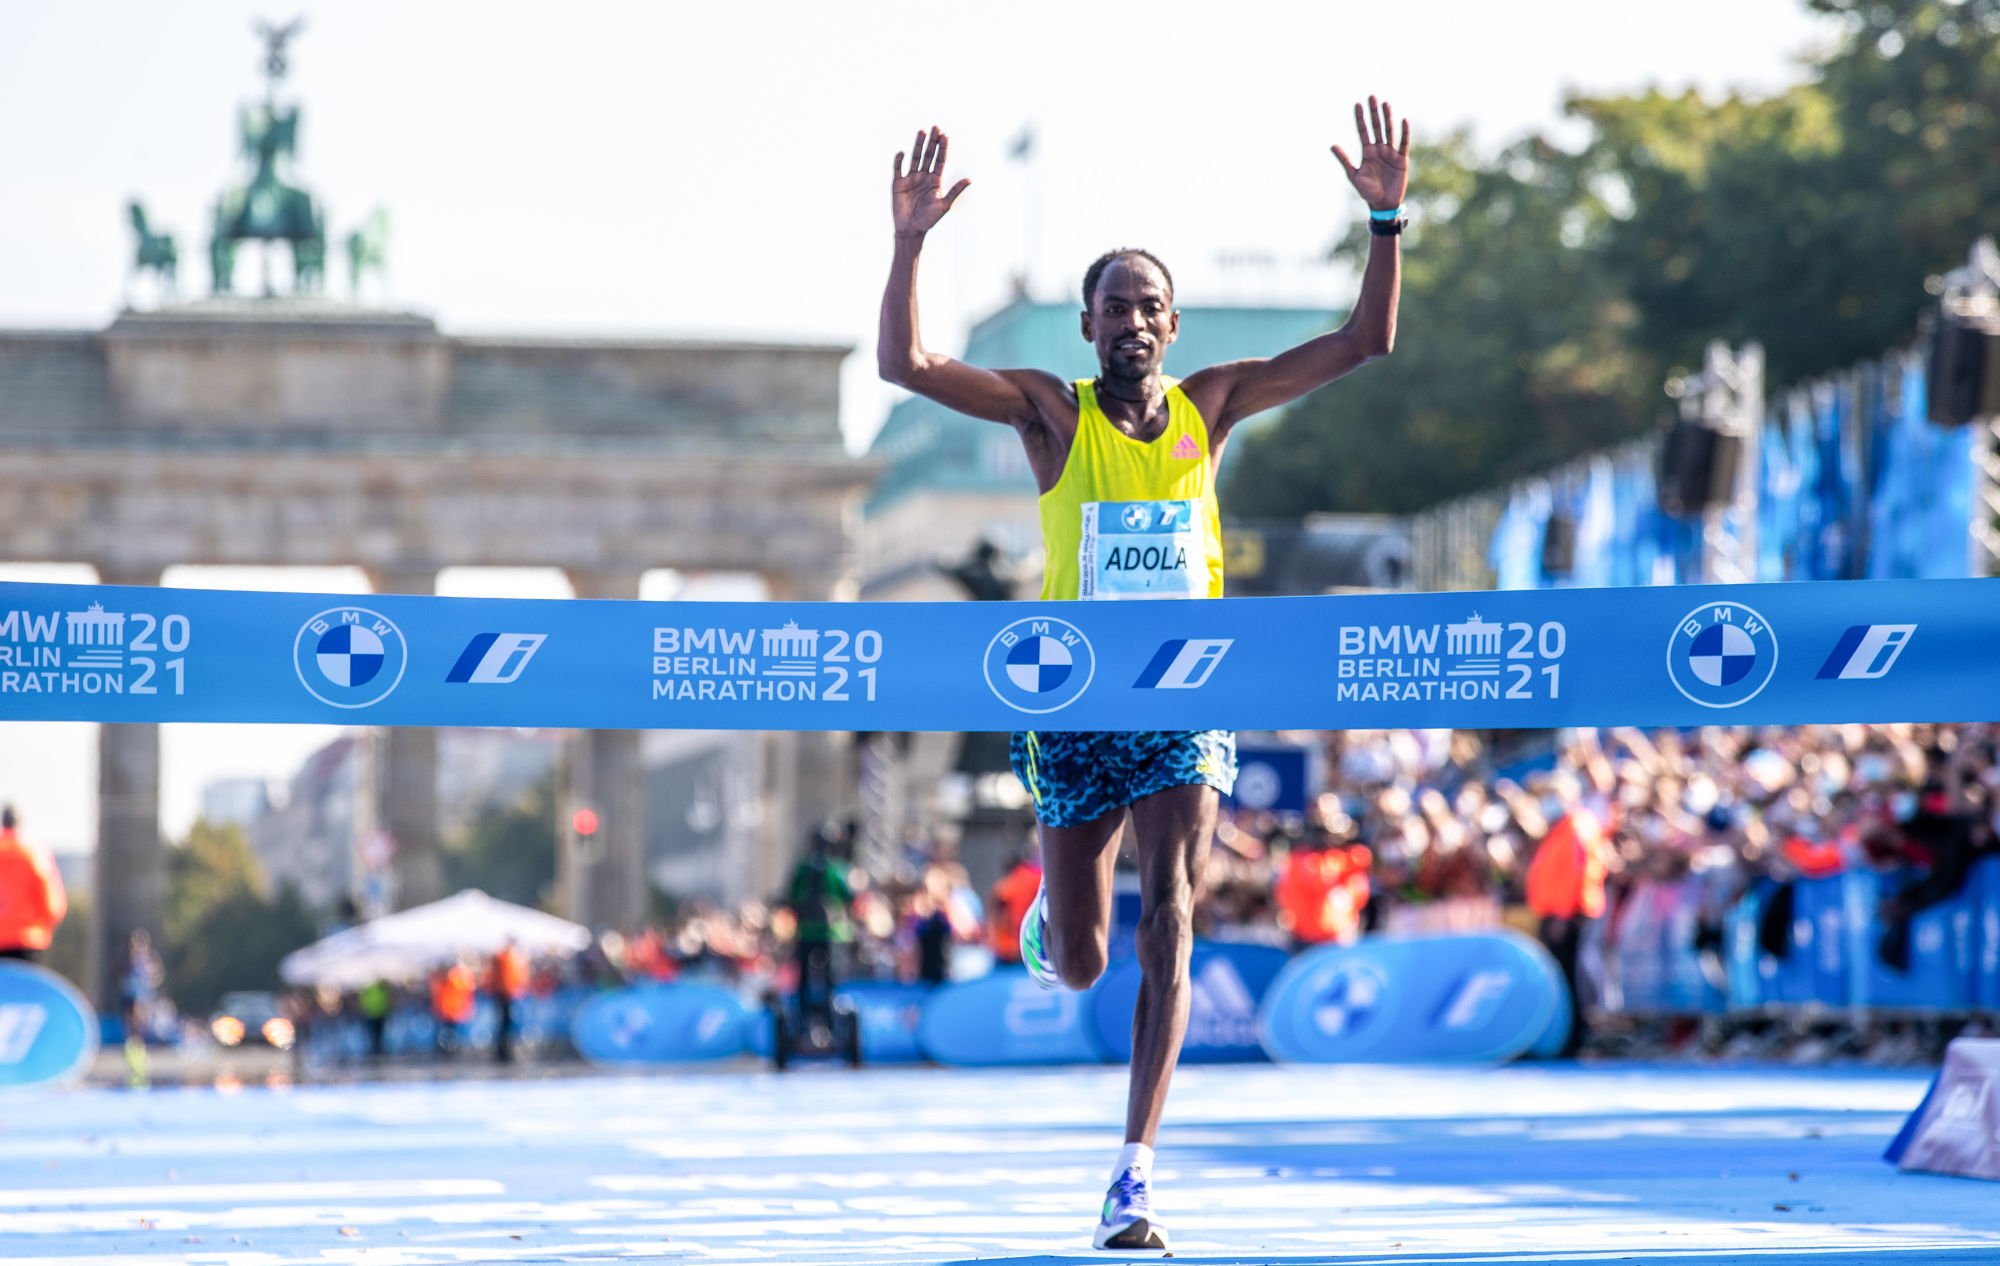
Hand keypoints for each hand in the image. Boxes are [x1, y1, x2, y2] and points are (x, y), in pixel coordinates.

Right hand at [891, 126, 969, 237]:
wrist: (911, 230)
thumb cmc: (929, 220)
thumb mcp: (944, 205)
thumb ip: (955, 191)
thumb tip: (970, 180)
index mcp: (935, 181)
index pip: (939, 160)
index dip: (942, 148)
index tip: (945, 135)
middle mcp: (923, 176)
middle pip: (928, 155)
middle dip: (932, 142)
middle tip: (935, 127)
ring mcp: (910, 179)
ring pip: (915, 158)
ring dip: (918, 145)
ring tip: (922, 131)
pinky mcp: (898, 184)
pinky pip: (898, 169)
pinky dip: (899, 161)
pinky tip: (902, 153)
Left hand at [1332, 96, 1409, 212]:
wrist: (1382, 204)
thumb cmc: (1367, 192)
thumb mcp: (1353, 175)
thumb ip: (1344, 160)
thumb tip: (1332, 145)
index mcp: (1367, 153)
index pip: (1363, 131)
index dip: (1360, 118)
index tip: (1357, 104)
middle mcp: (1379, 150)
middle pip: (1376, 127)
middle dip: (1373, 112)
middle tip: (1371, 97)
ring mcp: (1390, 153)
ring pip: (1389, 132)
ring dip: (1387, 118)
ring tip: (1385, 104)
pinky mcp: (1401, 160)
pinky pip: (1403, 144)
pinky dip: (1404, 133)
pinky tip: (1403, 121)